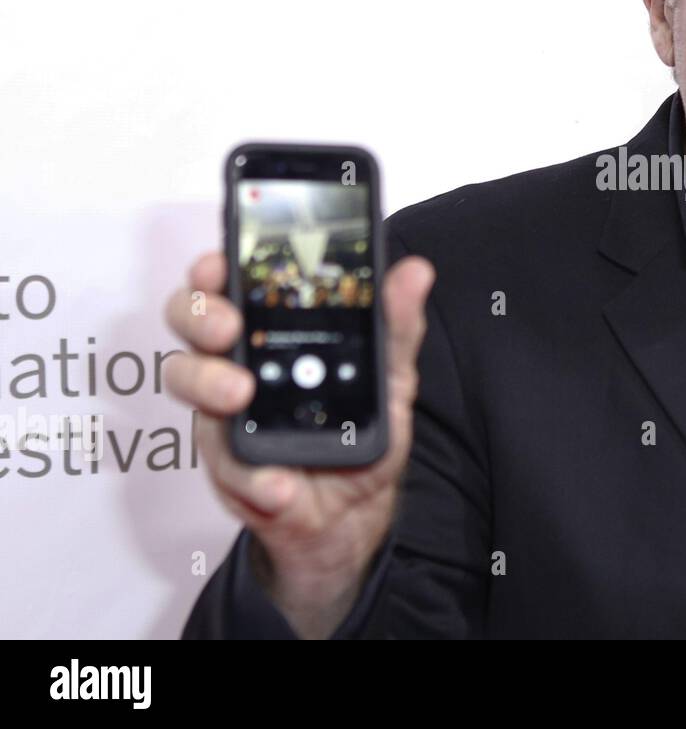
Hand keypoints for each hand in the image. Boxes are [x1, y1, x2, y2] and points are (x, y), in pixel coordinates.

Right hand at [163, 250, 434, 636]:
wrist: (354, 508)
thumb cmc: (359, 426)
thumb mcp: (389, 374)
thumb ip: (396, 324)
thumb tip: (415, 271)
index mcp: (271, 331)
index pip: (230, 282)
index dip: (215, 267)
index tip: (222, 262)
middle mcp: (236, 361)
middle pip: (190, 321)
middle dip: (200, 316)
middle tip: (229, 328)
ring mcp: (223, 412)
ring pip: (186, 381)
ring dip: (208, 384)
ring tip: (239, 395)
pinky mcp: (227, 465)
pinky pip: (226, 466)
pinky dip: (253, 478)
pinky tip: (281, 484)